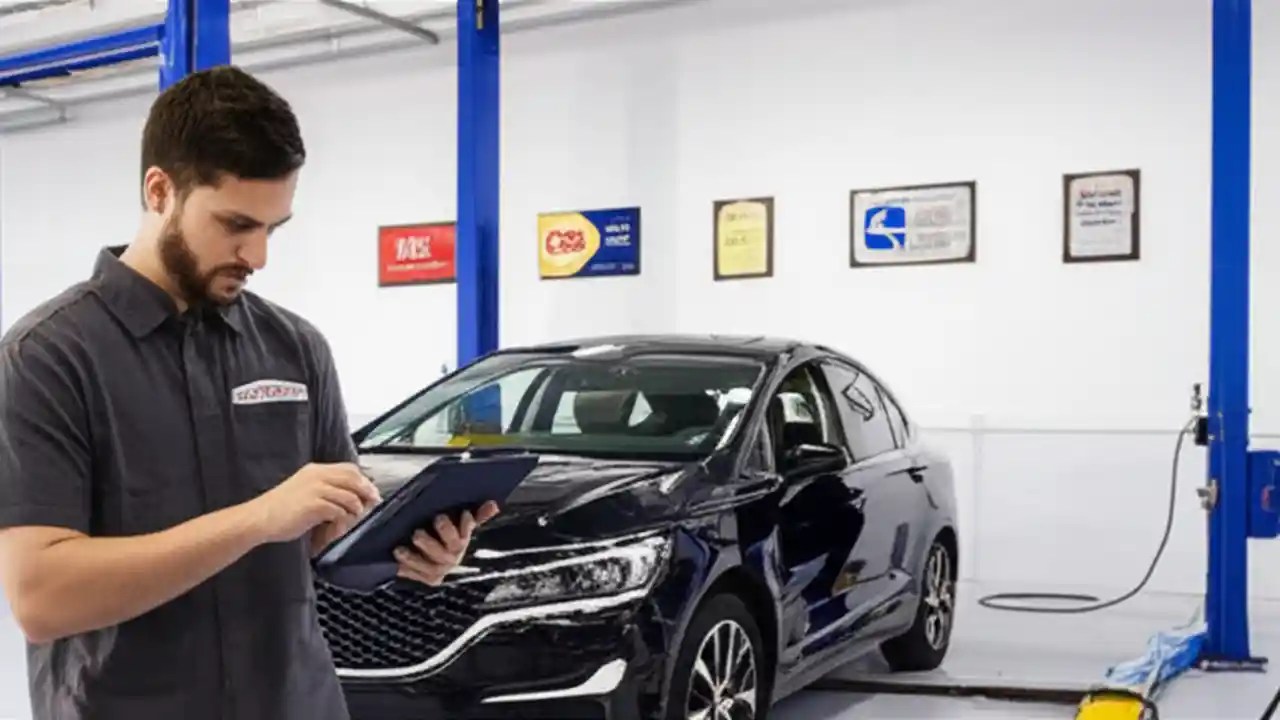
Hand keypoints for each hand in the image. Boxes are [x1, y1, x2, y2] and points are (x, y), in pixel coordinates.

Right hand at [251, 463, 380, 544]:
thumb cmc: (280, 509)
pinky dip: (341, 522)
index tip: (371, 492)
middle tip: (371, 504)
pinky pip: (340, 512)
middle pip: (354, 479)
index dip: (363, 480)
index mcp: (315, 470)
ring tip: (346, 522)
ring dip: (353, 512)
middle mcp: (317, 476)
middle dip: (366, 493)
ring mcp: (316, 489)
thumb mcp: (304, 490)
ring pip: (350, 497)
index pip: (349, 469)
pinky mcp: (315, 505)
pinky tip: (334, 529)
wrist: (259, 518)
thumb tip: (350, 498)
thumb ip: (325, 489)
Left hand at [395, 501, 499, 586]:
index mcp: (462, 539)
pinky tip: (395, 562)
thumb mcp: (453, 518)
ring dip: (415, 559)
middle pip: (446, 552)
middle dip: (432, 542)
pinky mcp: (426, 578)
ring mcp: (439, 570)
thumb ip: (475, 513)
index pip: (466, 531)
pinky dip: (405, 568)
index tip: (461, 513)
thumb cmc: (438, 529)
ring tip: (400, 549)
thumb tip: (494, 505)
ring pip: (430, 567)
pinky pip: (415, 575)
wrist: (422, 546)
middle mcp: (453, 557)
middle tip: (417, 532)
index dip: (466, 524)